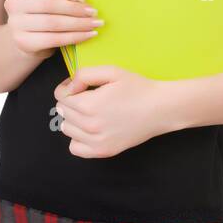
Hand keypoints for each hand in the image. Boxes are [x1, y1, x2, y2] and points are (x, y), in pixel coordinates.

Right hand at [5, 0, 102, 55]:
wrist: (26, 36)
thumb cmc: (43, 11)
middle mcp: (13, 3)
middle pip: (48, 4)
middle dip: (75, 9)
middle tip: (94, 13)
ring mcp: (15, 23)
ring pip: (52, 23)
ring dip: (79, 24)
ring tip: (95, 24)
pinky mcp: (22, 41)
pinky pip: (53, 39)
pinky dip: (75, 37)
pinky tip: (89, 35)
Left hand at [53, 64, 173, 157]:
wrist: (161, 109)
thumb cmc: (139, 88)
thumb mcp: (112, 71)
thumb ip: (84, 74)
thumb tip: (69, 87)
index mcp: (88, 105)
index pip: (60, 96)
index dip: (69, 88)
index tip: (81, 86)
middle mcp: (89, 126)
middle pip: (62, 112)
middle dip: (72, 102)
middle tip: (91, 97)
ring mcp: (96, 141)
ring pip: (67, 129)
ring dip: (74, 120)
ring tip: (93, 113)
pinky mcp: (103, 151)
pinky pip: (75, 148)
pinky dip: (78, 139)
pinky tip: (91, 130)